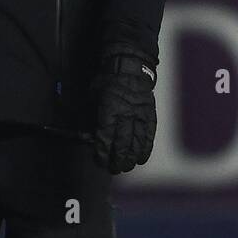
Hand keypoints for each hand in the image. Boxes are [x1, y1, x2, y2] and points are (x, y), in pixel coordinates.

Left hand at [92, 52, 156, 173]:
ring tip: (127, 167)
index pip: (106, 135)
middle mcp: (127, 113)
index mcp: (110, 108)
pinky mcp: (150, 114)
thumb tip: (87, 138)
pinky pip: (150, 134)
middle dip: (118, 158)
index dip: (103, 150)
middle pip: (123, 141)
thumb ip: (91, 117)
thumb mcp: (92, 97)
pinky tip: (142, 159)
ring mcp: (141, 114)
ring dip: (132, 157)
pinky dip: (146, 148)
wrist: (130, 68)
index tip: (100, 161)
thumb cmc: (107, 83)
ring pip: (138, 140)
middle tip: (114, 169)